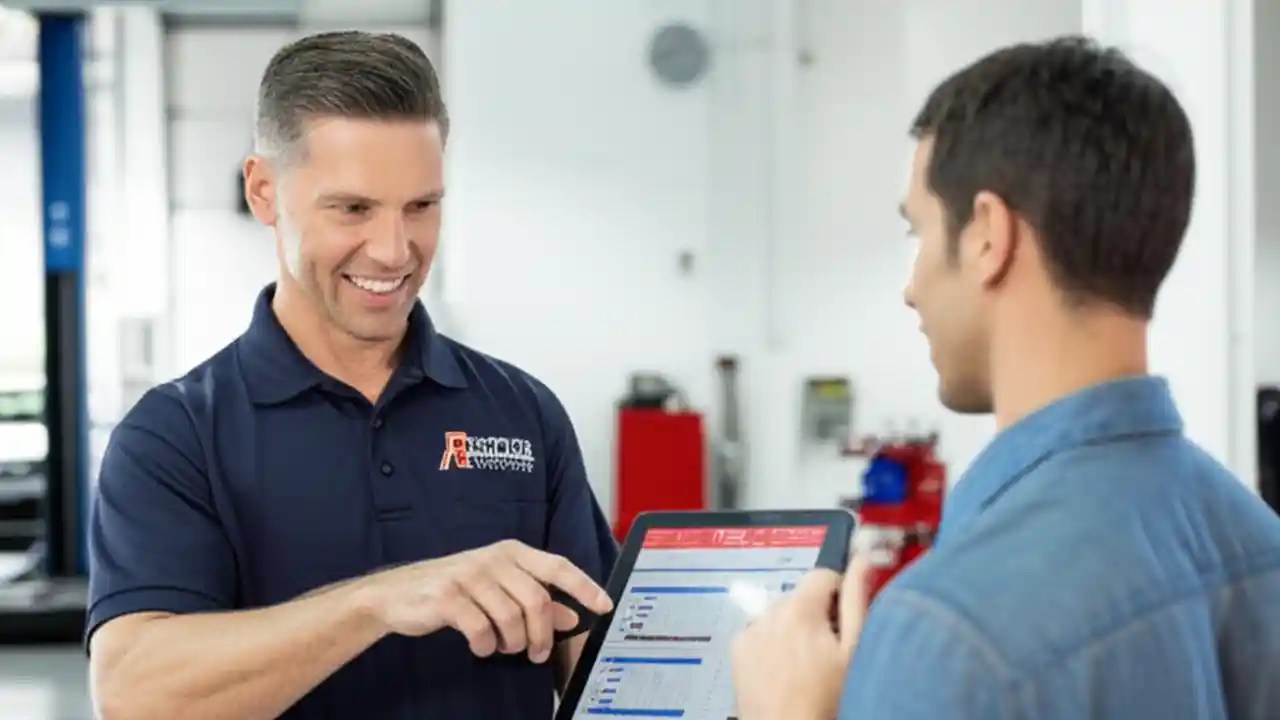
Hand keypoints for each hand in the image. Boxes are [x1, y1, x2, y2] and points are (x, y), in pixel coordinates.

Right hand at [364, 540, 612, 663]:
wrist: (396, 594)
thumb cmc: (454, 591)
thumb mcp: (497, 589)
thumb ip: (535, 599)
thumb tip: (571, 615)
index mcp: (510, 552)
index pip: (558, 566)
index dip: (585, 585)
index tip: (605, 605)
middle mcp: (493, 558)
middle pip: (537, 600)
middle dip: (542, 634)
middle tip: (536, 654)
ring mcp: (469, 575)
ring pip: (512, 617)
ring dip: (512, 642)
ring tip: (502, 647)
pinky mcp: (448, 596)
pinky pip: (481, 629)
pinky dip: (485, 646)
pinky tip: (480, 647)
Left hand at [730, 554, 870, 719]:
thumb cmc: (828, 698)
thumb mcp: (854, 651)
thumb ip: (857, 600)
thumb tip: (864, 558)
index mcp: (799, 608)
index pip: (822, 574)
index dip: (840, 594)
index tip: (845, 623)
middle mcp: (769, 613)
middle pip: (801, 597)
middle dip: (817, 615)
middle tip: (829, 651)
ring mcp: (749, 632)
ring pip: (780, 615)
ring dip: (794, 629)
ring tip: (806, 664)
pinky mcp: (737, 651)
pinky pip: (760, 633)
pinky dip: (772, 643)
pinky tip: (784, 670)